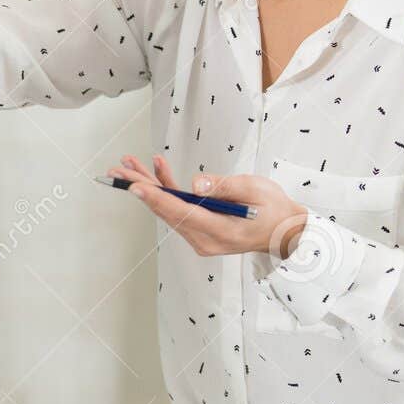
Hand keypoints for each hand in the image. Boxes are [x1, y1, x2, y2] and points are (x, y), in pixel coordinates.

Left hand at [109, 154, 308, 259]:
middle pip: (168, 211)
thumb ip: (225, 187)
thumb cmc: (274, 210)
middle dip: (142, 188)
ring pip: (168, 209)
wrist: (284, 231)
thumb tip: (197, 184)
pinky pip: (179, 208)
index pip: (182, 214)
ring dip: (149, 186)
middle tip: (119, 170)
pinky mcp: (199, 228)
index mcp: (221, 232)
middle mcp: (205, 239)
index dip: (157, 198)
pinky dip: (168, 188)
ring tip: (129, 164)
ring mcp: (201, 236)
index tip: (134, 186)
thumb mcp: (255, 191)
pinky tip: (158, 167)